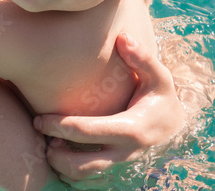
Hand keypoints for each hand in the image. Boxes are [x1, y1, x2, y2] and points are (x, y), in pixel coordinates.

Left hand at [33, 33, 185, 184]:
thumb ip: (142, 59)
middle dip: (55, 154)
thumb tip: (123, 37)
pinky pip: (85, 180)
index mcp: (131, 130)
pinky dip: (67, 171)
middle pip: (81, 165)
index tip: (38, 119)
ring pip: (82, 177)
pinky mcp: (113, 171)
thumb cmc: (160, 97)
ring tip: (50, 143)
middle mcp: (124, 153)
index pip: (87, 132)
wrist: (175, 128)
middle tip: (40, 132)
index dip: (58, 126)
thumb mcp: (159, 78)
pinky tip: (61, 150)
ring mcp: (118, 166)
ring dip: (60, 164)